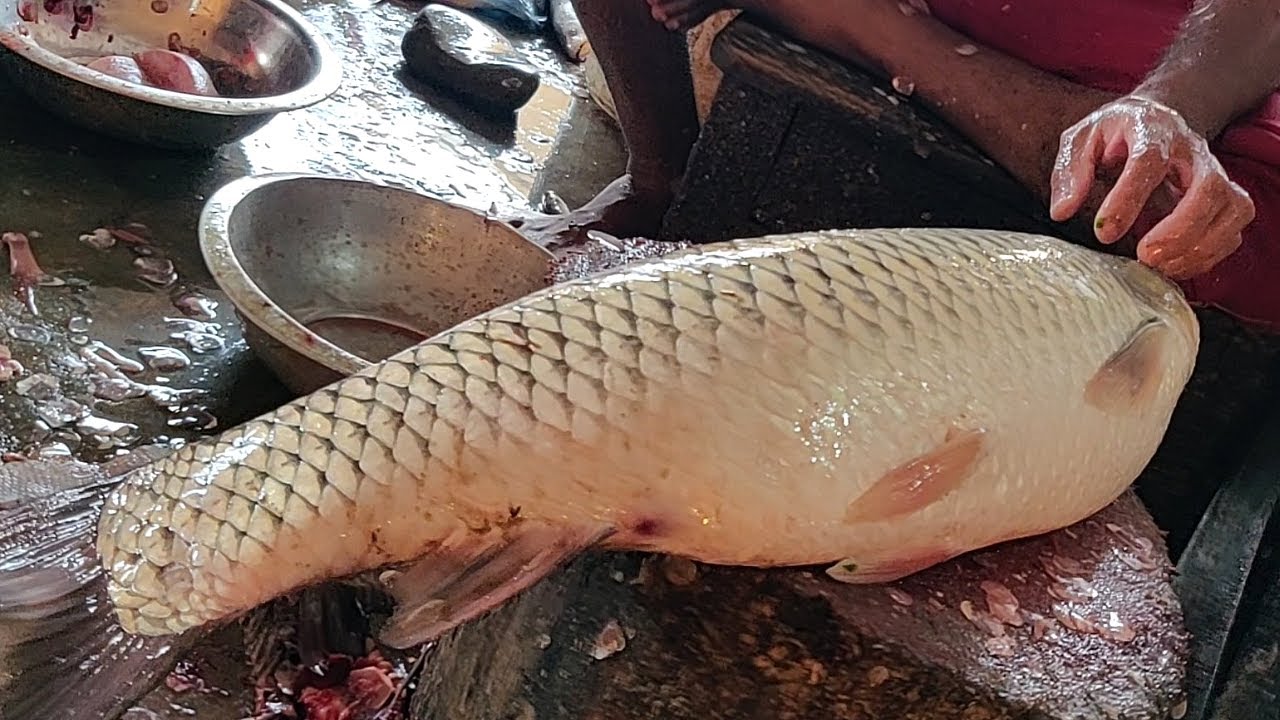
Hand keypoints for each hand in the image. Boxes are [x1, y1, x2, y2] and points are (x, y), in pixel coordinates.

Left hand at [1049, 96, 1254, 279]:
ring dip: (1199, 247)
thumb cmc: (1116, 132)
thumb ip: (1070, 172)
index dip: (1128, 198)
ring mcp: (1216, 174)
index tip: (1104, 233)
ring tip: (1159, 266)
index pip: (1148, 161)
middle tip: (1145, 256)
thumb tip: (1062, 211)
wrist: (1158, 117)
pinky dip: (1208, 255)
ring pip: (1232, 209)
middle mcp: (1193, 151)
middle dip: (1181, 229)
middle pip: (1209, 188)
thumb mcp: (1082, 139)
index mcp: (1152, 131)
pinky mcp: (1226, 197)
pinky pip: (1234, 230)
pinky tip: (1173, 265)